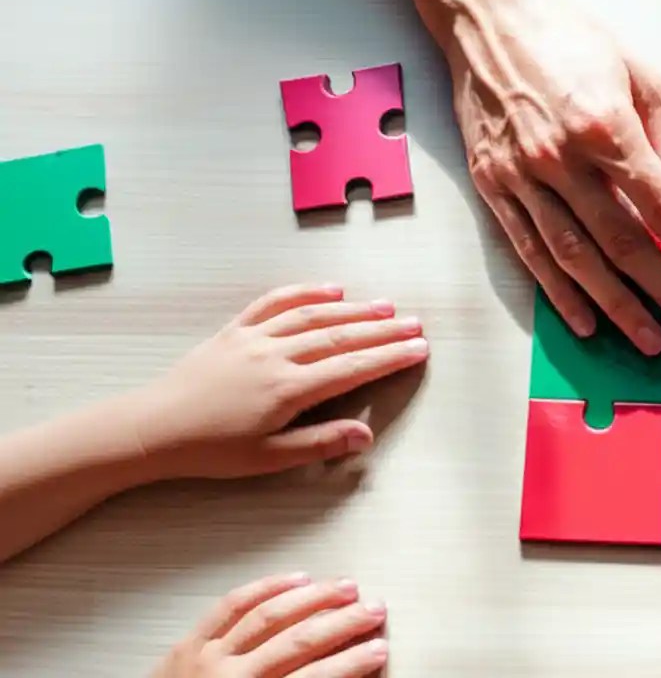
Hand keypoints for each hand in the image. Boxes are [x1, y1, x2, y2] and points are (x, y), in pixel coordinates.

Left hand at [140, 284, 429, 478]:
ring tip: (386, 307)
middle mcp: (275, 356)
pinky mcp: (235, 331)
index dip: (389, 357)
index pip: (351, 368)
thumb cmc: (210, 450)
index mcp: (287, 390)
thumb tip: (365, 436)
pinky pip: (274, 303)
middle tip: (416, 325)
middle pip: (340, 336)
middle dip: (382, 330)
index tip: (418, 349)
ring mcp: (254, 338)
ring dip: (354, 309)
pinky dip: (305, 292)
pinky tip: (331, 290)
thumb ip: (319, 443)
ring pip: (313, 316)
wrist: (153, 429)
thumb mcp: (268, 459)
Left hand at [153, 573, 387, 677]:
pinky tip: (295, 577)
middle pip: (299, 642)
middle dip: (343, 623)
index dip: (352, 662)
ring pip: (269, 616)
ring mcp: (207, 657)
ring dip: (313, 598)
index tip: (379, 649)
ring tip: (345, 587)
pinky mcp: (189, 644)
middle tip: (375, 610)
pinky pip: (231, 605)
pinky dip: (266, 588)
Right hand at [404, 0, 660, 355]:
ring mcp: (522, 176)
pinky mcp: (492, 186)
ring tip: (651, 342)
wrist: (488, 16)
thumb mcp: (642, 78)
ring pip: (577, 260)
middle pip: (626, 246)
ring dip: (619, 308)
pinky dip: (559, 292)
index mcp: (606, 126)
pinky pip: (529, 251)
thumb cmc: (568, 39)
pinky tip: (586, 320)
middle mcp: (561, 158)